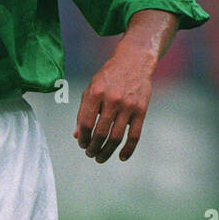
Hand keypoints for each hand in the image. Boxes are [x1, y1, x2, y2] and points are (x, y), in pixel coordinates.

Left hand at [74, 10, 176, 163]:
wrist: (134, 61)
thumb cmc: (108, 77)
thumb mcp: (91, 89)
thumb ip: (83, 112)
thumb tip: (77, 135)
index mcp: (96, 93)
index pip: (86, 124)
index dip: (82, 138)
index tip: (82, 144)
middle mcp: (112, 100)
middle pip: (100, 133)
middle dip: (93, 148)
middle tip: (90, 154)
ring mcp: (128, 106)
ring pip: (116, 137)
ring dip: (106, 152)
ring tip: (100, 158)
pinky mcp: (141, 110)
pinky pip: (135, 136)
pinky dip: (128, 149)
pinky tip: (121, 157)